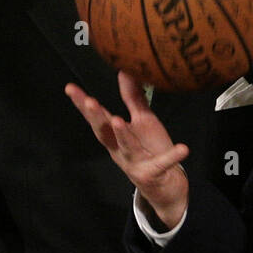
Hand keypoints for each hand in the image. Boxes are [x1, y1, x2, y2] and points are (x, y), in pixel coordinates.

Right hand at [66, 71, 189, 228]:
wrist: (165, 182)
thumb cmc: (149, 147)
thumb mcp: (142, 120)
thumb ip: (132, 97)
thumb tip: (124, 70)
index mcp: (115, 136)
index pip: (97, 117)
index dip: (83, 104)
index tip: (70, 88)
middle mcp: (120, 149)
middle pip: (104, 133)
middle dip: (96, 117)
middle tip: (89, 101)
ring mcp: (134, 163)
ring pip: (127, 147)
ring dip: (122, 135)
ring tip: (119, 120)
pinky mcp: (152, 173)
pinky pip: (163, 164)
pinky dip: (172, 156)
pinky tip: (183, 148)